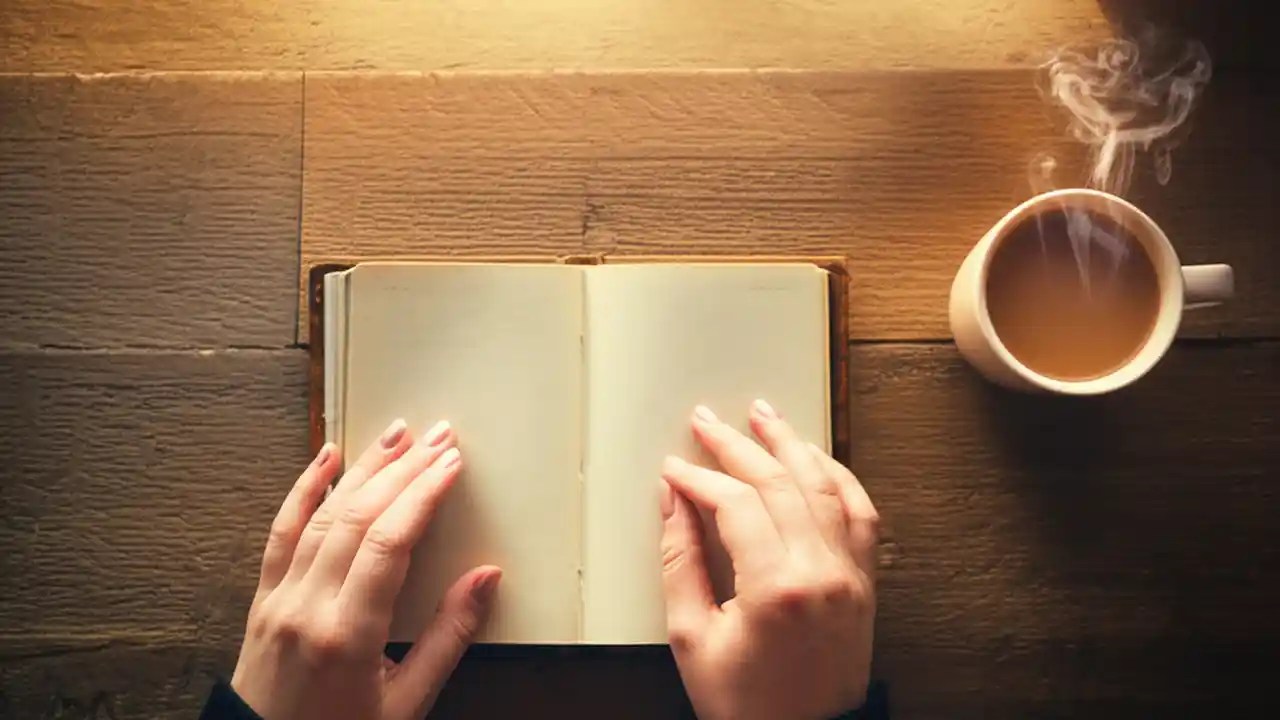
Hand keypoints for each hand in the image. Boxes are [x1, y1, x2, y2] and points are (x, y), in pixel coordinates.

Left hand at [231, 419, 500, 719]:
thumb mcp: (409, 702)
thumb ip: (449, 637)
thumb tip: (485, 578)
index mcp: (347, 636)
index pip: (389, 543)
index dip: (423, 495)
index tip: (450, 464)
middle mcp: (307, 608)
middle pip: (359, 518)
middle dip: (404, 469)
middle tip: (439, 438)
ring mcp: (279, 599)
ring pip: (323, 515)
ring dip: (364, 468)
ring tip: (397, 435)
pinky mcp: (263, 599)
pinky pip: (282, 531)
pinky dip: (305, 489)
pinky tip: (325, 457)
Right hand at [659, 401, 877, 719]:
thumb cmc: (746, 706)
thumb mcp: (692, 638)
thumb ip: (680, 563)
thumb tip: (673, 502)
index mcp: (777, 589)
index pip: (735, 504)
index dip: (699, 478)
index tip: (674, 468)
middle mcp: (822, 573)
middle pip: (779, 483)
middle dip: (737, 446)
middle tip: (706, 422)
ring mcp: (851, 576)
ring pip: (825, 486)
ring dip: (791, 445)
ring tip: (764, 415)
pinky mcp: (865, 584)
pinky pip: (861, 513)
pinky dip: (838, 477)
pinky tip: (815, 458)